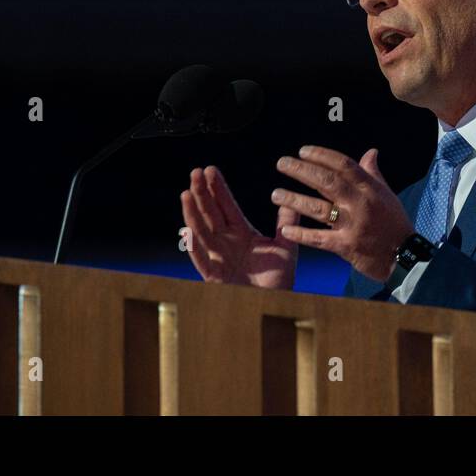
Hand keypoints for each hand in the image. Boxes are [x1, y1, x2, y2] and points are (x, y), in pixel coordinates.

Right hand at [180, 165, 297, 288]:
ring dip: (193, 213)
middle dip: (202, 193)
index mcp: (242, 233)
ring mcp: (219, 258)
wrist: (276, 305)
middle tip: (195, 172)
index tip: (210, 169)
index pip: (227, 206)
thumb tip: (289, 199)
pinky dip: (194, 246)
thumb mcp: (285, 247)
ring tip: (186, 193)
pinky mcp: (214, 277)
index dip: (218, 189)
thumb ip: (286, 224)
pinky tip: (187, 231)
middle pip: (211, 214)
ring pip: (202, 232)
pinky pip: (202, 260)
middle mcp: (227, 242)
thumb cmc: (279, 279)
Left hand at [272, 146, 413, 282]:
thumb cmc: (394, 222)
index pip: (344, 165)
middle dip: (302, 171)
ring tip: (276, 194)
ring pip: (319, 209)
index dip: (322, 155)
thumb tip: (370, 152)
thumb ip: (373, 173)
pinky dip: (302, 235)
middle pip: (327, 182)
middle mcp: (360, 203)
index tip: (303, 151)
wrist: (404, 256)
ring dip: (295, 200)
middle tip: (282, 164)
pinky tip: (286, 230)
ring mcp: (353, 225)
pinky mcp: (346, 246)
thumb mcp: (386, 194)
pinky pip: (319, 239)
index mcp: (370, 188)